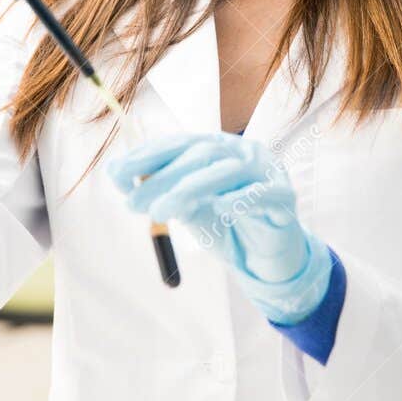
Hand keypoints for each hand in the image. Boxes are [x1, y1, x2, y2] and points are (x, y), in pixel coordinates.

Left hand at [106, 132, 332, 324]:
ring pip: (227, 171)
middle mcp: (242, 152)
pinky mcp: (285, 198)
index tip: (116, 174)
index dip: (147, 155)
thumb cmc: (225, 226)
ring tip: (157, 212)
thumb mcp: (187, 208)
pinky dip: (240, 198)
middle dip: (161, 177)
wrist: (266, 257)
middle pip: (200, 154)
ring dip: (188, 189)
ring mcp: (267, 171)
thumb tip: (116, 175)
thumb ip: (160, 190)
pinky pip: (263, 194)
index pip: (179, 143)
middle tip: (131, 203)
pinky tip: (218, 206)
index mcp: (218, 147)